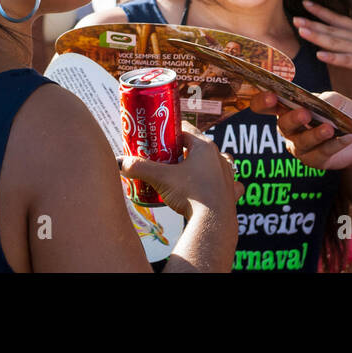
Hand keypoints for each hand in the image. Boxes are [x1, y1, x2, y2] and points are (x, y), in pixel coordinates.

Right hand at [120, 122, 241, 219]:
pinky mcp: (231, 192)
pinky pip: (228, 183)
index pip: (185, 130)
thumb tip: (120, 163)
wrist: (213, 222)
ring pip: (216, 162)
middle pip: (198, 146)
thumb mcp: (161, 179)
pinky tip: (213, 188)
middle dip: (182, 151)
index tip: (157, 137)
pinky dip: (221, 183)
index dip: (169, 132)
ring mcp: (228, 174)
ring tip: (188, 172)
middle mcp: (219, 157)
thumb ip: (140, 168)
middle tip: (165, 158)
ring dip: (204, 164)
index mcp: (204, 147)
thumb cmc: (190, 194)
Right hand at [248, 90, 351, 170]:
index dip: (262, 101)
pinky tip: (343, 138)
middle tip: (305, 114)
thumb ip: (323, 100)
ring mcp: (299, 146)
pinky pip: (321, 153)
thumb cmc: (340, 112)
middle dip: (292, 119)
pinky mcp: (314, 160)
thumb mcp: (334, 100)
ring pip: (301, 142)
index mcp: (287, 108)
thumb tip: (316, 105)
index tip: (270, 97)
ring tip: (328, 129)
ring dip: (314, 135)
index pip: (266, 105)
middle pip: (283, 125)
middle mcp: (288, 128)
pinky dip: (333, 145)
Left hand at [295, 0, 351, 88]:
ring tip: (301, 31)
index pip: (338, 19)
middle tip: (294, 18)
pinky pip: (347, 60)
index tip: (306, 3)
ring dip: (317, 36)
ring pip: (336, 42)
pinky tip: (319, 55)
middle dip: (312, 24)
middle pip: (332, 30)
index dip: (321, 11)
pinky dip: (334, 58)